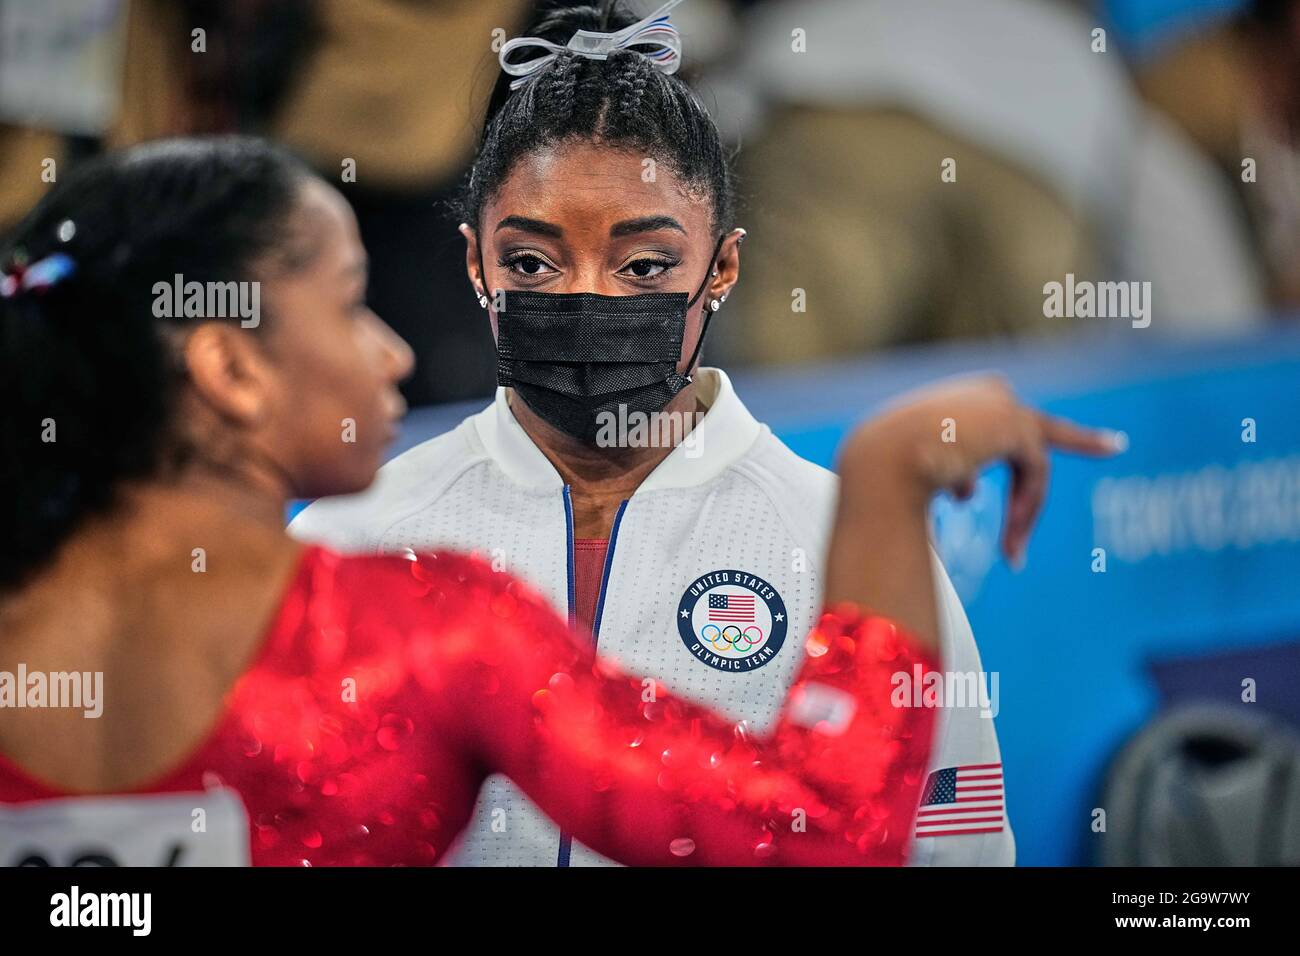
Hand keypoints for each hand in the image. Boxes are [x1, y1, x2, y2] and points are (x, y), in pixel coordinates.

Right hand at [825, 375, 1122, 654]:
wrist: (879, 460)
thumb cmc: (878, 474)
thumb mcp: (912, 475)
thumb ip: (943, 477)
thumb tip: (966, 490)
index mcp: (947, 399)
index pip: (993, 412)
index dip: (1014, 442)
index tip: (1029, 455)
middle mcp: (978, 392)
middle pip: (1032, 429)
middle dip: (1076, 439)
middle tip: (1114, 445)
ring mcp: (1000, 403)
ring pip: (1031, 460)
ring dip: (1024, 507)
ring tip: (1011, 554)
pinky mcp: (1016, 424)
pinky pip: (1034, 474)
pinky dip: (1024, 510)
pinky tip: (1010, 543)